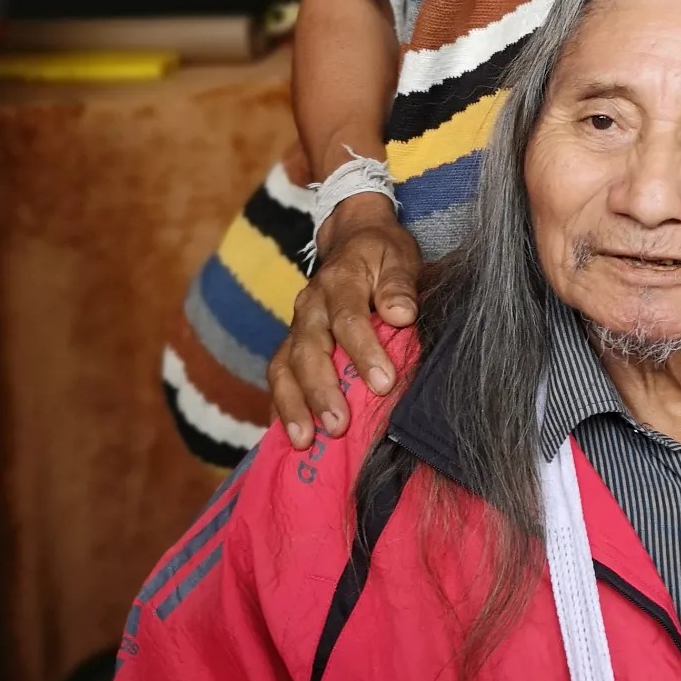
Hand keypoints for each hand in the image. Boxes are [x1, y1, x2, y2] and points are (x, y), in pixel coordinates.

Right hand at [268, 194, 420, 450]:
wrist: (354, 238)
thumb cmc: (382, 254)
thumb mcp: (399, 257)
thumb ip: (400, 286)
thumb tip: (402, 315)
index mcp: (340, 280)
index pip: (349, 319)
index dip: (365, 352)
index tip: (384, 383)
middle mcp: (310, 305)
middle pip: (309, 350)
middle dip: (322, 390)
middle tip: (339, 425)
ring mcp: (297, 326)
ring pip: (285, 367)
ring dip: (294, 405)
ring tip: (305, 441)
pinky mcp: (292, 344)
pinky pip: (278, 376)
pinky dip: (281, 406)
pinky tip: (290, 436)